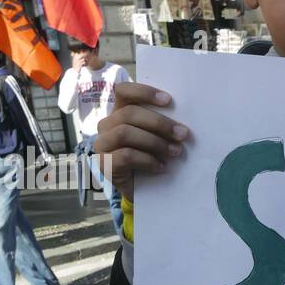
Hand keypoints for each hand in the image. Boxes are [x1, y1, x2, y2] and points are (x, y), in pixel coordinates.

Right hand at [94, 82, 187, 201]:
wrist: (144, 192)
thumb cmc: (152, 159)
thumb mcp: (157, 138)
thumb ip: (161, 126)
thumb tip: (180, 120)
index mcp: (119, 113)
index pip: (124, 92)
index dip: (144, 92)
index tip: (169, 100)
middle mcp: (107, 126)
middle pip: (129, 113)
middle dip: (159, 123)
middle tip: (182, 134)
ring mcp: (102, 144)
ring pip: (125, 133)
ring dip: (155, 142)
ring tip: (175, 152)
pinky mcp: (104, 164)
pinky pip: (125, 156)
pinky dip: (147, 160)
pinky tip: (161, 166)